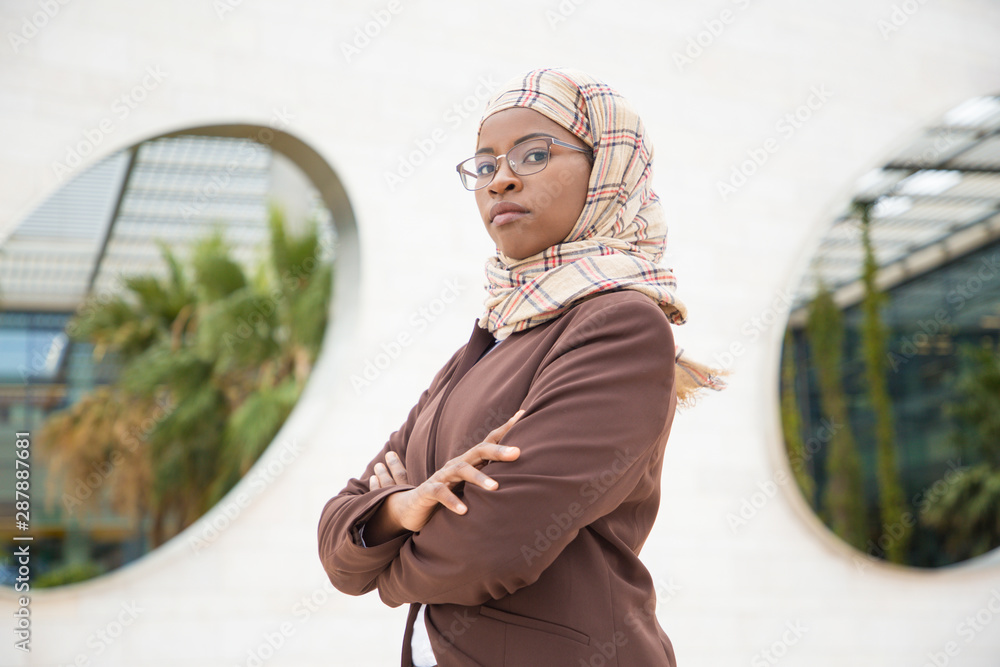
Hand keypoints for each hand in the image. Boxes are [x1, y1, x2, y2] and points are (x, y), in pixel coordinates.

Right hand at [364, 409, 524, 543]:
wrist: (413, 507)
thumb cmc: (450, 494)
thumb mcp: (471, 484)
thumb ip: (490, 474)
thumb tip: (520, 468)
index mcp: (469, 460)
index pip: (489, 441)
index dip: (506, 428)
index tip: (524, 414)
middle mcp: (457, 464)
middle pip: (479, 451)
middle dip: (498, 450)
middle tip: (517, 453)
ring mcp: (442, 476)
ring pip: (461, 470)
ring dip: (479, 478)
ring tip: (495, 488)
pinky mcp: (428, 491)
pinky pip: (440, 493)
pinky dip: (452, 501)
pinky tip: (464, 511)